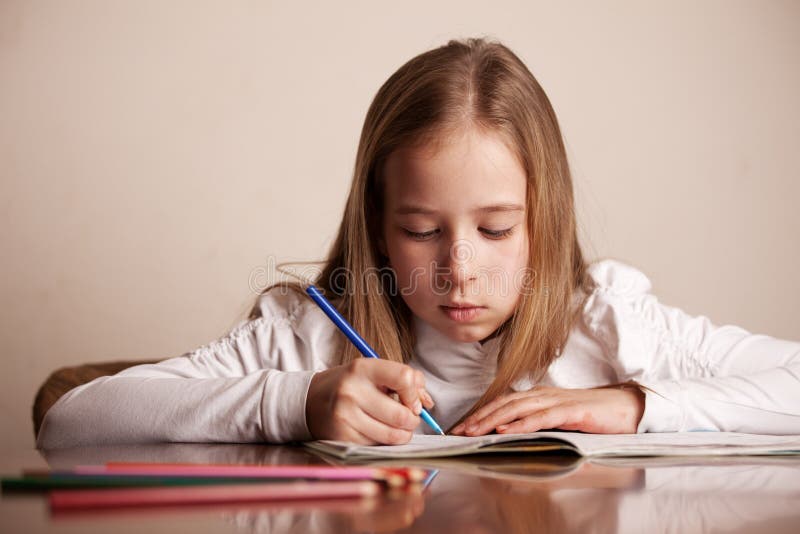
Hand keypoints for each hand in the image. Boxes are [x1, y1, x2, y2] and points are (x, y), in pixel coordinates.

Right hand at [306, 359, 434, 444]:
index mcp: (363, 369)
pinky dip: (384, 442)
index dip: (415, 393)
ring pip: (393, 435)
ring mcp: (345, 417)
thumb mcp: (373, 373)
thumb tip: (427, 403)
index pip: (404, 378)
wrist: (310, 401)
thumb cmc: (351, 385)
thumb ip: (404, 381)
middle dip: (412, 420)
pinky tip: (375, 431)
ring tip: (397, 427)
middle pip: (402, 415)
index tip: (413, 400)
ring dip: (403, 435)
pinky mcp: (342, 438)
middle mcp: (351, 392)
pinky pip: (378, 446)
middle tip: (408, 418)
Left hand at [450, 385, 644, 435]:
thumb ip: (536, 423)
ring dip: (493, 420)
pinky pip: (542, 417)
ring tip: (475, 431)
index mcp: (538, 396)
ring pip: (517, 409)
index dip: (480, 414)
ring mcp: (557, 401)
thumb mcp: (558, 420)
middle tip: (459, 431)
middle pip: (504, 404)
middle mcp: (543, 395)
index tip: (462, 428)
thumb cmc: (593, 416)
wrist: (626, 408)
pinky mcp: (572, 410)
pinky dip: (522, 424)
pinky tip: (507, 430)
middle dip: (479, 418)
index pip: (503, 403)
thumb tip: (510, 434)